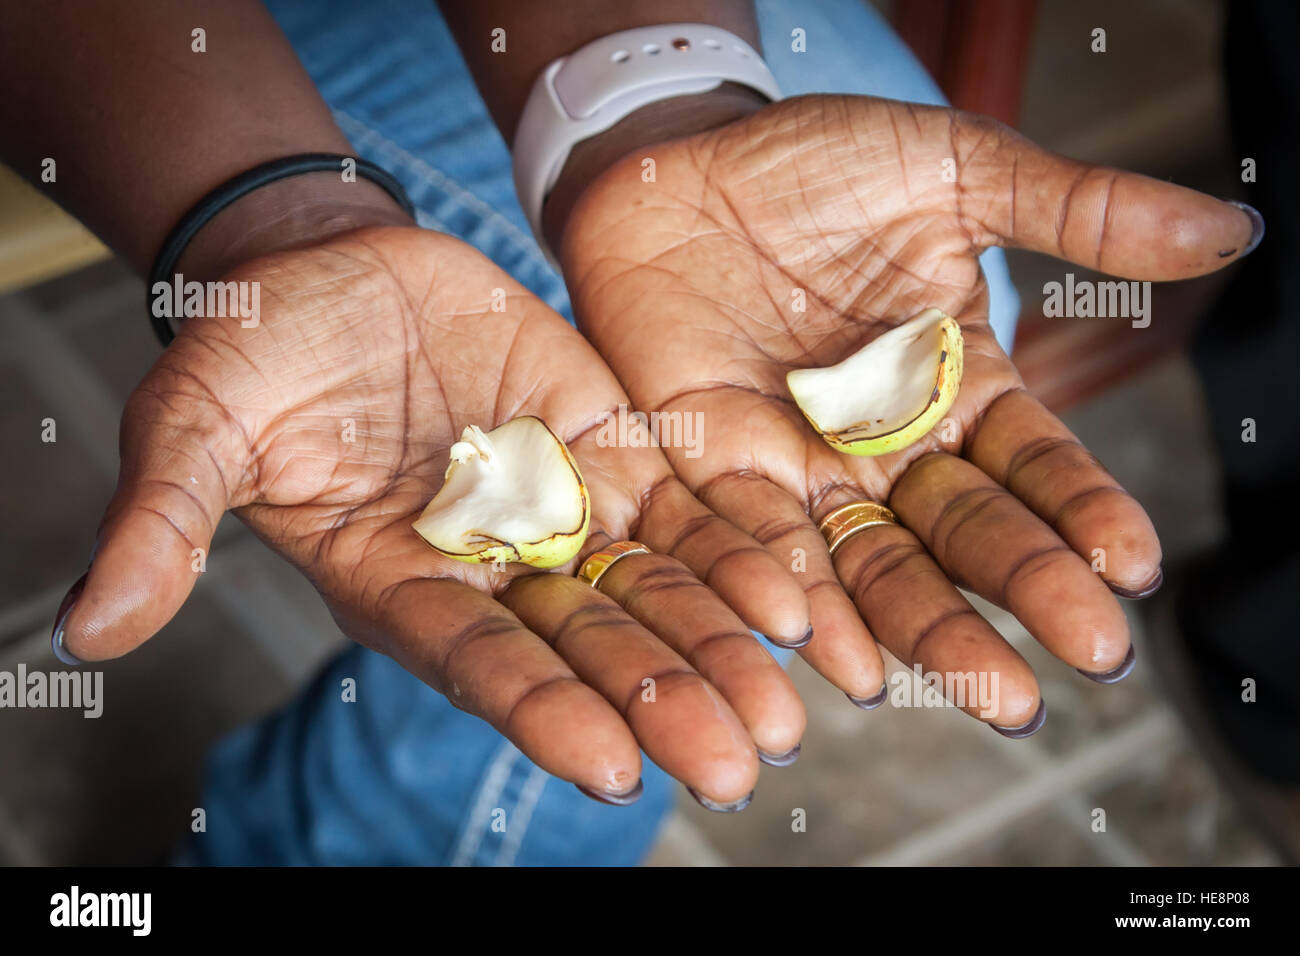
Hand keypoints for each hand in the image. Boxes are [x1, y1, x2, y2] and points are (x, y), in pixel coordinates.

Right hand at [56, 224, 815, 806]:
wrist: (339, 271)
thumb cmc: (259, 349)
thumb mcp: (198, 419)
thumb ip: (165, 516)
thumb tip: (88, 630)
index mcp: (400, 581)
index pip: (476, 659)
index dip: (540, 707)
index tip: (609, 762)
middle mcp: (493, 566)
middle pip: (588, 644)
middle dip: (662, 700)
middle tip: (739, 763)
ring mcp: (560, 509)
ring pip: (653, 590)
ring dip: (721, 645)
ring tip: (789, 706)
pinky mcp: (610, 449)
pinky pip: (683, 506)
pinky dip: (735, 546)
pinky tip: (796, 590)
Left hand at [557, 94, 1258, 729]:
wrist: (683, 160)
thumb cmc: (817, 163)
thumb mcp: (957, 170)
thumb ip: (1076, 211)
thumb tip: (1232, 231)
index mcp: (958, 383)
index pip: (1033, 464)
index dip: (1082, 512)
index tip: (1133, 567)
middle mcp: (886, 445)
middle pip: (963, 535)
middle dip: (1024, 592)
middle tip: (1091, 658)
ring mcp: (802, 466)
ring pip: (871, 565)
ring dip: (927, 631)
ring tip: (992, 694)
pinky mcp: (715, 467)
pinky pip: (754, 541)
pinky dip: (793, 596)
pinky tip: (840, 656)